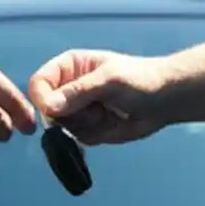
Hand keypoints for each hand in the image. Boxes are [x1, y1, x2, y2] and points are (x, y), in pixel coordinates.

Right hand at [28, 49, 171, 144]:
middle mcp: (68, 88)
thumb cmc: (141, 80)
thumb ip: (78, 92)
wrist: (165, 101)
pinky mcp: (88, 128)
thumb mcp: (109, 81)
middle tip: (95, 110)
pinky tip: (112, 123)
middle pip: (46, 110)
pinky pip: (78, 138)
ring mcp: (77, 110)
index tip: (55, 110)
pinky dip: (95, 135)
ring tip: (107, 114)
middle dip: (70, 115)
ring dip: (85, 126)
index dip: (42, 98)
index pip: (39, 82)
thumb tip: (49, 107)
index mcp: (69, 66)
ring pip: (62, 128)